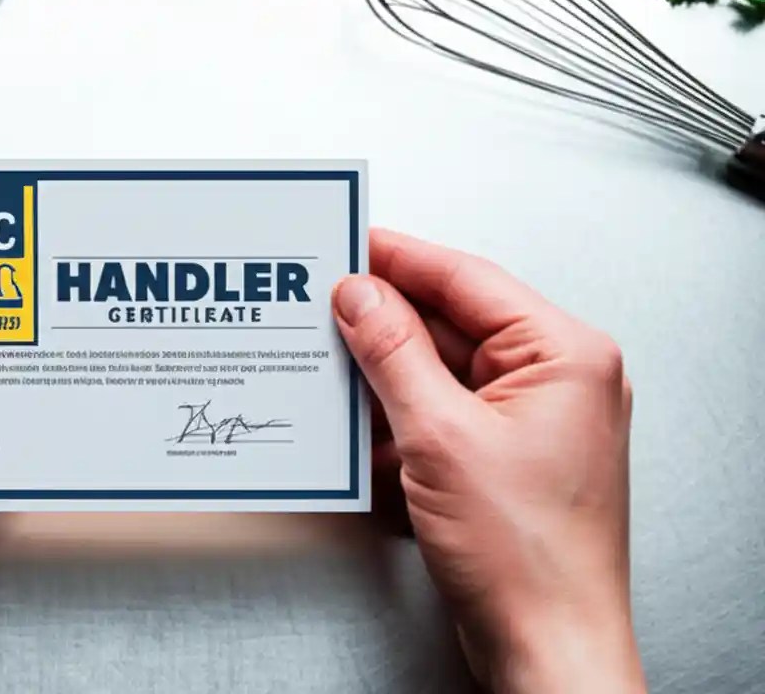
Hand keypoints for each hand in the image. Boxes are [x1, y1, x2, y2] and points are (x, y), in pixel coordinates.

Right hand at [332, 230, 642, 693]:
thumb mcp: (440, 436)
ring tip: (329, 361)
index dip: (399, 258)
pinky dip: (399, 413)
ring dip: (385, 370)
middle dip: (384, 319)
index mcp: (565, 355)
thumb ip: (393, 354)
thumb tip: (360, 295)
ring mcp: (530, 422)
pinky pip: (442, 413)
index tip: (350, 243)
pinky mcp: (503, 458)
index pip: (467, 279)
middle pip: (452, 323)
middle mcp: (556, 381)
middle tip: (322, 302)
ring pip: (441, 370)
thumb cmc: (528, 557)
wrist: (545, 644)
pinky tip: (358, 420)